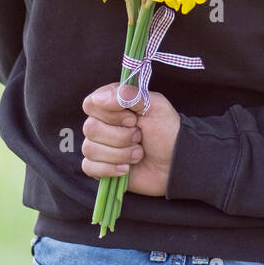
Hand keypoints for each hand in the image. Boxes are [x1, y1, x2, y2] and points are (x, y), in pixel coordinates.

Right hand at [80, 83, 181, 197]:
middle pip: (90, 128)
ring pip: (90, 149)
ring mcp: (98, 146)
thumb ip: (130, 95)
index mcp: (112, 105)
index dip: (110, 113)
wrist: (175, 162)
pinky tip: (126, 168)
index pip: (91, 104)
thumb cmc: (166, 130)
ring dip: (120, 154)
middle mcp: (101, 124)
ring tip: (139, 153)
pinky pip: (89, 167)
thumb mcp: (155, 105)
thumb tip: (100, 98)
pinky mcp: (98, 167)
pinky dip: (110, 169)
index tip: (133, 119)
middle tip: (140, 137)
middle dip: (121, 136)